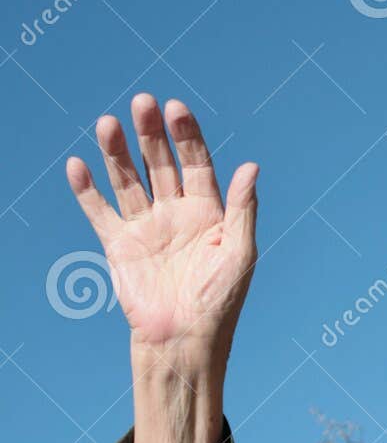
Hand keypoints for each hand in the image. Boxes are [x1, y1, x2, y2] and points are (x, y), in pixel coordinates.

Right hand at [65, 93, 258, 363]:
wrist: (184, 340)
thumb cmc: (219, 301)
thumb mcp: (240, 253)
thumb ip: (242, 208)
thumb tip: (252, 166)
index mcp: (208, 211)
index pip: (196, 162)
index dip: (186, 135)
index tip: (175, 108)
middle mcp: (176, 213)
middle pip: (160, 163)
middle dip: (151, 134)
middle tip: (141, 102)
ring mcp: (146, 227)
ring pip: (128, 180)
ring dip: (117, 152)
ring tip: (107, 123)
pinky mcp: (119, 245)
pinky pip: (100, 212)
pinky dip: (88, 191)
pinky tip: (78, 166)